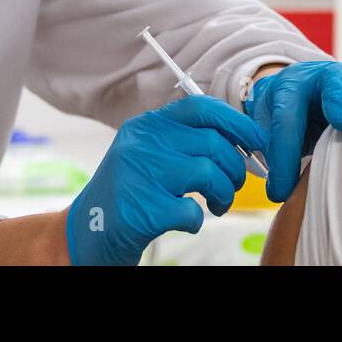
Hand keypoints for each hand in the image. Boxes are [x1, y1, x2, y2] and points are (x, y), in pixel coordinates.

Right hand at [65, 95, 266, 264]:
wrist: (85, 234)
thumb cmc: (129, 195)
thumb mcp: (149, 155)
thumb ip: (185, 141)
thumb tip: (243, 138)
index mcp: (146, 126)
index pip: (201, 108)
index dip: (237, 122)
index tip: (257, 141)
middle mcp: (141, 144)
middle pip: (213, 143)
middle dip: (235, 168)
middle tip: (232, 186)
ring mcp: (140, 175)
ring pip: (209, 174)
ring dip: (224, 194)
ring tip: (218, 205)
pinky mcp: (142, 210)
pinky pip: (193, 211)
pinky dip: (198, 220)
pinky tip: (186, 222)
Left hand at [244, 51, 341, 201]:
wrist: (295, 93)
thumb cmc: (283, 118)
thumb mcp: (264, 133)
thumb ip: (267, 154)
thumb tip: (277, 194)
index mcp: (289, 90)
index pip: (285, 117)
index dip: (284, 151)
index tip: (280, 189)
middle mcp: (321, 77)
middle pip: (330, 77)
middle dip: (336, 97)